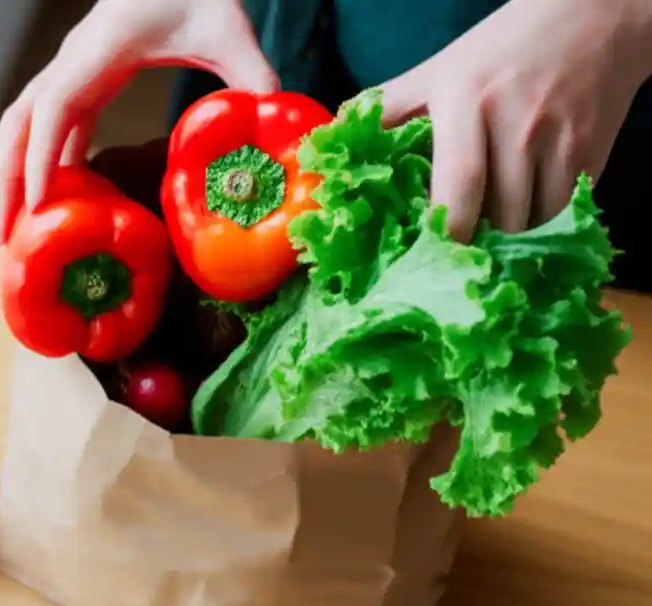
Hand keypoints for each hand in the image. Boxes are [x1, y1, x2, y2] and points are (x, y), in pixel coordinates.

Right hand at [0, 0, 275, 242]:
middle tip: (3, 238)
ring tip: (16, 233)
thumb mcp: (229, 30)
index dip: (40, 158)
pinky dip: (45, 166)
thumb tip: (271, 125)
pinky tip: (57, 206)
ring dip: (13, 178)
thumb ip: (251, 75)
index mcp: (99, 50)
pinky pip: (50, 129)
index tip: (38, 206)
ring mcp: (71, 71)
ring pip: (22, 128)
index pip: (54, 107)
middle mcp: (71, 61)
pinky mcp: (82, 81)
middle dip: (5, 181)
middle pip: (17, 124)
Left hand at [380, 0, 651, 240]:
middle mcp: (519, 124)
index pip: (461, 182)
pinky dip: (543, 224)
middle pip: (502, 214)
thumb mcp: (437, 72)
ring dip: (511, 241)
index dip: (448, 230)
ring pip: (537, 220)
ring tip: (489, 242)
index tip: (430, 256)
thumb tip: (333, 145)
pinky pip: (566, 209)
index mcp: (468, 102)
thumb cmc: (500, 50)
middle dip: (479, 245)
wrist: (593, 19)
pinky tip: (525, 220)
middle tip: (456, 260)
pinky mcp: (594, 153)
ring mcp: (562, 140)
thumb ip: (387, 111)